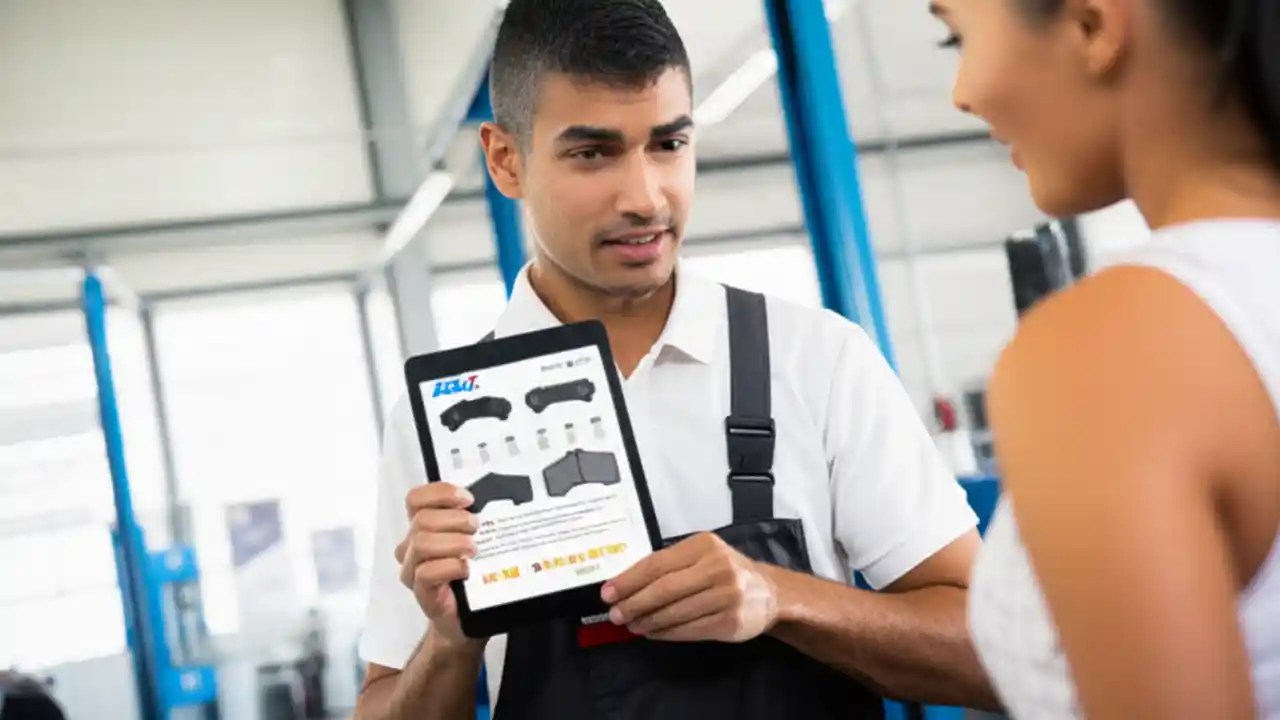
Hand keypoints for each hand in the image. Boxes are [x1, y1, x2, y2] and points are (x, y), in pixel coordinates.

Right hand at [394, 482, 481, 648]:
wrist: (466, 618)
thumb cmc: (470, 575)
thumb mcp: (472, 540)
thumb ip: (472, 520)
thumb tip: (493, 499)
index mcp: (422, 527)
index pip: (416, 499)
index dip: (440, 493)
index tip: (468, 499)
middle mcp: (412, 546)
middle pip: (422, 520)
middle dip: (455, 519)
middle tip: (477, 527)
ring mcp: (413, 569)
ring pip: (422, 543)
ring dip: (453, 542)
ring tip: (473, 549)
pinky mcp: (421, 591)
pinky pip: (426, 572)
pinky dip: (450, 566)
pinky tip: (466, 569)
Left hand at [602, 532, 778, 642]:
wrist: (770, 593)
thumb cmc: (727, 571)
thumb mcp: (702, 555)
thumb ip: (670, 564)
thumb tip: (626, 584)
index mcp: (704, 545)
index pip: (657, 563)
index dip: (629, 580)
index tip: (608, 593)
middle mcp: (717, 568)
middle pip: (664, 589)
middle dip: (634, 603)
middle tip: (615, 614)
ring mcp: (726, 596)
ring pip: (675, 612)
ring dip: (647, 621)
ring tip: (632, 625)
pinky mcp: (730, 622)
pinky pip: (689, 629)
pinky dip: (666, 633)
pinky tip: (653, 632)